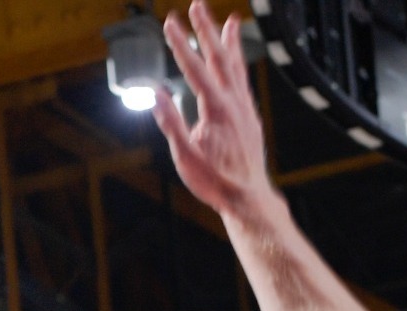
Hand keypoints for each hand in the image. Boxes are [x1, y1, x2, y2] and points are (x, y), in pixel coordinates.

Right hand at [155, 2, 273, 216]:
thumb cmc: (215, 181)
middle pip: (218, 57)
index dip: (181, 44)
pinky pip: (243, 80)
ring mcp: (245, 107)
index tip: (170, 23)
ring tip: (228, 19)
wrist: (247, 196)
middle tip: (197, 4)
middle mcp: (235, 102)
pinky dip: (239, 62)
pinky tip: (235, 57)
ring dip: (228, 41)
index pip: (194, 68)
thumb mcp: (185, 157)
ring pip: (236, 66)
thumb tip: (157, 95)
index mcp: (217, 109)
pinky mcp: (249, 115)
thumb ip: (172, 123)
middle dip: (206, 29)